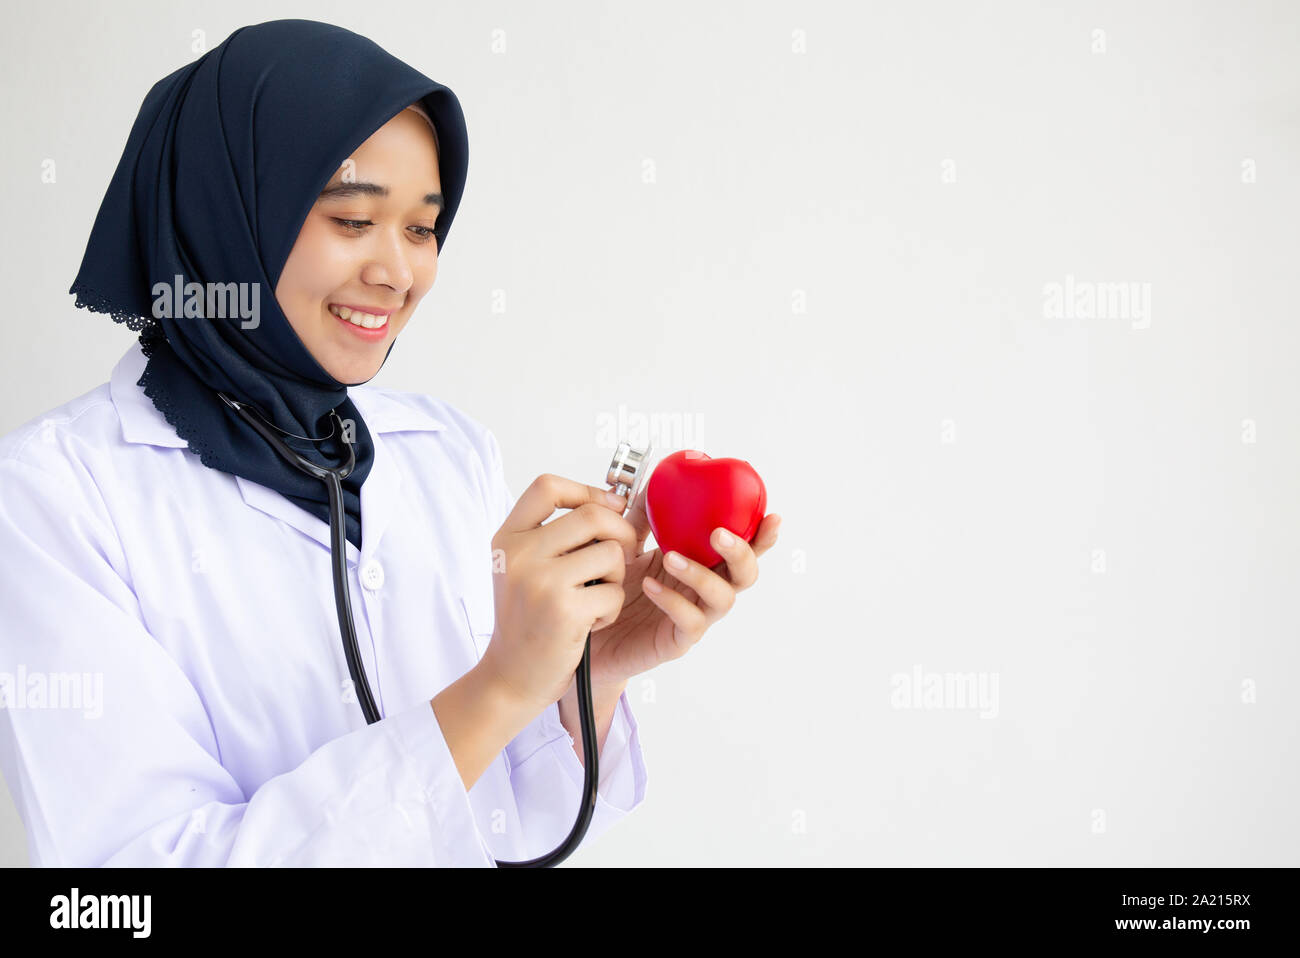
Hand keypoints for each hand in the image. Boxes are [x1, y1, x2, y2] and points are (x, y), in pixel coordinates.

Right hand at [481, 475, 637, 712]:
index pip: (547, 487)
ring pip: (611, 553)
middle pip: (592, 515)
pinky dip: (611, 608)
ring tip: (594, 598)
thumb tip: (614, 501)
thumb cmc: (526, 621)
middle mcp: (519, 554)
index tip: (608, 506)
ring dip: (616, 577)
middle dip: (619, 534)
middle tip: (618, 559)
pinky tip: (590, 623)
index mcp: (507, 538)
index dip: (585, 490)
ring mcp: (540, 581)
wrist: (511, 676)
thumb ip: (555, 535)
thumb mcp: (525, 568)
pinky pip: (614, 591)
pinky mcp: (564, 610)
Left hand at [581, 485, 781, 695]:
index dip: (762, 535)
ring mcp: (695, 617)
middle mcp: (704, 591)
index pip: (741, 548)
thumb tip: (653, 483)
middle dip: (742, 552)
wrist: (590, 634)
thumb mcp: (628, 547)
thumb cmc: (617, 591)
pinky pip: (689, 622)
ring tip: (670, 557)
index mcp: (702, 564)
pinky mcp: (676, 641)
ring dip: (701, 574)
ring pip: (723, 599)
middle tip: (719, 534)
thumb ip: (643, 518)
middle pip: (745, 574)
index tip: (772, 516)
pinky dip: (673, 601)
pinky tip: (650, 585)